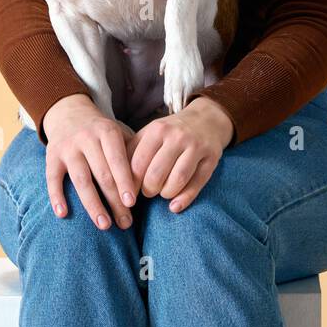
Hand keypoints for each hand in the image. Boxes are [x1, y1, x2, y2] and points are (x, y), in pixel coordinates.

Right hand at [42, 94, 138, 230]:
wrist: (68, 112)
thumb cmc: (101, 132)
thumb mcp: (117, 133)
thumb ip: (131, 152)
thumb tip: (149, 181)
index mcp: (107, 131)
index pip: (117, 159)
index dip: (125, 181)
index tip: (132, 203)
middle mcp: (86, 138)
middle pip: (102, 173)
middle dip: (114, 200)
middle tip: (125, 223)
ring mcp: (68, 147)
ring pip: (81, 179)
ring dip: (93, 204)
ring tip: (104, 224)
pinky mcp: (51, 156)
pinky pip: (52, 178)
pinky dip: (56, 196)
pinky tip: (63, 214)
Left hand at [125, 97, 234, 212]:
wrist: (206, 119)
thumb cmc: (170, 133)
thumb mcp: (150, 133)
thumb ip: (133, 151)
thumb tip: (115, 178)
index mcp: (157, 129)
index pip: (138, 163)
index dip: (131, 183)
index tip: (129, 192)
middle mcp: (176, 136)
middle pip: (156, 174)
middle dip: (148, 190)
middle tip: (148, 192)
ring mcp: (195, 146)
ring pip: (177, 180)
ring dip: (166, 194)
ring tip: (163, 194)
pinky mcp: (211, 158)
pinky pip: (197, 184)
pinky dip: (184, 199)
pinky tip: (175, 206)